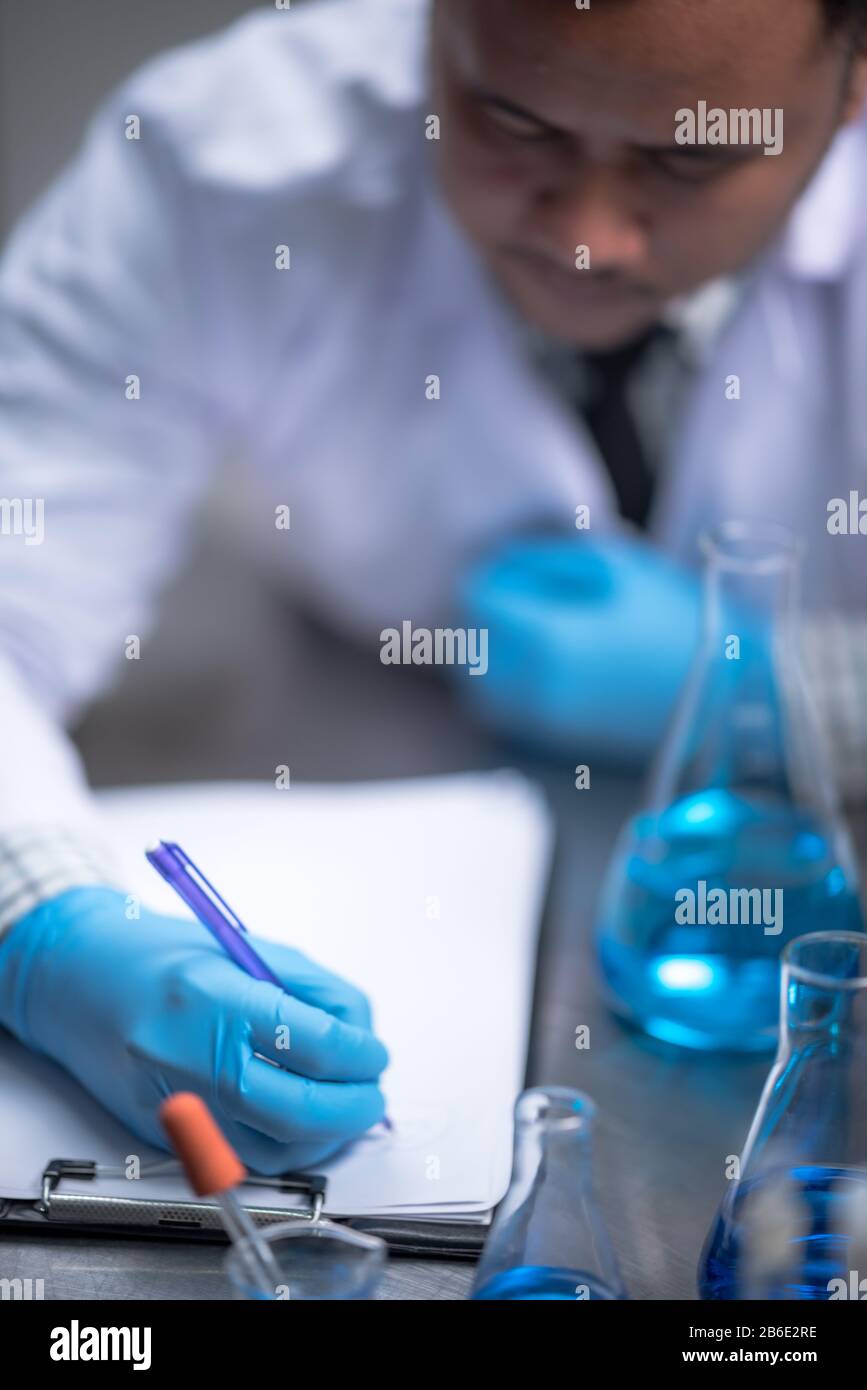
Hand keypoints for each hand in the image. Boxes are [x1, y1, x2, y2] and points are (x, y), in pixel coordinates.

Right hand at [0, 886, 388, 1173]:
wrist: (76, 979)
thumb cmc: (159, 955)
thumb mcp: (245, 950)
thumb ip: (310, 993)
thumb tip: (361, 1037)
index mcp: (215, 998)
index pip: (315, 1044)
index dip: (360, 1055)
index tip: (374, 1054)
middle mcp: (190, 1056)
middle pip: (297, 1110)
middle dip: (352, 1108)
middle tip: (371, 1093)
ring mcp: (174, 1103)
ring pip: (274, 1149)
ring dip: (324, 1136)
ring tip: (343, 1109)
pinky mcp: (164, 1134)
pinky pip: (242, 1158)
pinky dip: (284, 1147)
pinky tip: (303, 1123)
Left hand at [458, 534, 701, 763]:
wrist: (729, 689)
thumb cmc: (677, 618)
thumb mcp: (616, 565)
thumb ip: (549, 559)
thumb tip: (505, 562)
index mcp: (548, 638)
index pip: (479, 601)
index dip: (492, 576)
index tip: (513, 568)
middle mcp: (536, 688)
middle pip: (472, 645)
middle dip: (487, 616)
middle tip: (519, 594)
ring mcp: (546, 722)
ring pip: (481, 686)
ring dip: (491, 655)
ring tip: (527, 630)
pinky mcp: (560, 743)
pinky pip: (505, 713)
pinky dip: (506, 687)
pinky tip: (540, 664)